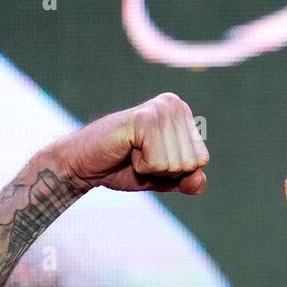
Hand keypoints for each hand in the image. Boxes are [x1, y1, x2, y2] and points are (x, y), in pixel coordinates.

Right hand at [57, 93, 208, 193]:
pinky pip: (158, 162)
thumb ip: (188, 181)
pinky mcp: (144, 119)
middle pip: (191, 162)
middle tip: (139, 155)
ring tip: (133, 152)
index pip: (201, 160)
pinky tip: (128, 150)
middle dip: (164, 170)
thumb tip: (199, 177)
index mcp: (183, 114)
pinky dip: (142, 166)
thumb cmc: (124, 167)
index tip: (152, 158)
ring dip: (151, 167)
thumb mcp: (165, 178)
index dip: (176, 171)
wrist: (84, 165)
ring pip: (176, 163)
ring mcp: (160, 109)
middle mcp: (174, 105)